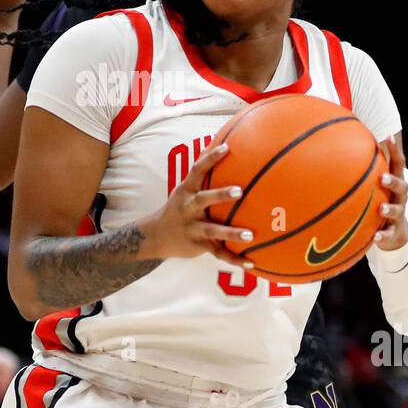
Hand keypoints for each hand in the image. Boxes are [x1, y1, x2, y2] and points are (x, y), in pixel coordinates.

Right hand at [142, 141, 252, 267]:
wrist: (155, 236)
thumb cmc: (179, 207)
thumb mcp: (185, 190)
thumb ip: (202, 174)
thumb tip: (223, 144)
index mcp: (186, 191)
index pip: (197, 170)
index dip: (210, 159)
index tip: (226, 148)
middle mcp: (188, 208)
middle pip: (204, 200)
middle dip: (220, 195)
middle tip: (239, 191)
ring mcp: (192, 228)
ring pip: (213, 230)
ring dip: (231, 233)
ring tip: (249, 235)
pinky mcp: (197, 245)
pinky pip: (218, 253)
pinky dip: (234, 259)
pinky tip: (252, 263)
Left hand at [374, 134, 407, 250]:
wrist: (395, 234)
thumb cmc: (381, 200)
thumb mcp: (377, 185)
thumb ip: (367, 167)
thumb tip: (349, 140)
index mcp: (395, 182)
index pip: (398, 163)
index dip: (396, 149)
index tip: (389, 136)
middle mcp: (399, 197)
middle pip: (402, 186)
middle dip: (393, 181)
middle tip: (383, 178)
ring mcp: (398, 214)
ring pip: (397, 210)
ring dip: (389, 209)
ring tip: (380, 209)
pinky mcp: (393, 231)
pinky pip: (388, 234)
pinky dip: (382, 236)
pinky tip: (375, 237)